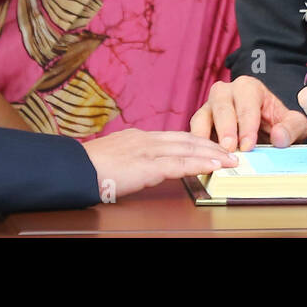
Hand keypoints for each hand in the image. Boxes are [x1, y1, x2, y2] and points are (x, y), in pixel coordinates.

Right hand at [81, 129, 236, 200]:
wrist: (75, 170)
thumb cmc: (89, 168)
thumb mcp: (115, 157)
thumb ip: (133, 158)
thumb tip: (144, 166)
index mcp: (139, 137)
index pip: (176, 136)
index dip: (198, 140)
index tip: (213, 144)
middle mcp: (147, 140)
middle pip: (187, 139)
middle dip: (212, 144)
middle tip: (231, 149)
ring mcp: (148, 151)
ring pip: (189, 149)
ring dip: (213, 154)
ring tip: (230, 159)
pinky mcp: (148, 166)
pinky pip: (180, 164)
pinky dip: (201, 164)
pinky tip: (214, 166)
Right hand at [189, 76, 306, 151]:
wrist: (266, 128)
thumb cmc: (278, 123)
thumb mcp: (293, 124)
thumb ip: (290, 128)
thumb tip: (278, 137)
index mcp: (248, 88)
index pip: (247, 105)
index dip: (247, 126)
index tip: (249, 145)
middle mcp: (225, 92)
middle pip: (221, 106)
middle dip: (226, 129)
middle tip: (230, 149)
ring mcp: (209, 107)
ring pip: (201, 117)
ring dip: (206, 137)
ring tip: (214, 156)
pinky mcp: (200, 124)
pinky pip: (193, 133)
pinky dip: (197, 147)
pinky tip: (204, 161)